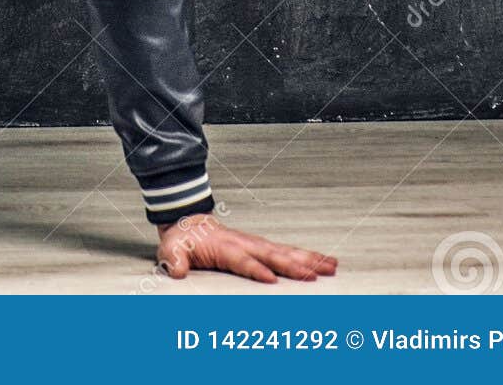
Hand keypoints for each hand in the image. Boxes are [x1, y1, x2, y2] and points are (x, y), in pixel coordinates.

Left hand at [156, 212, 337, 282]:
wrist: (189, 223)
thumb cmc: (184, 240)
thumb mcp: (172, 249)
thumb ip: (174, 259)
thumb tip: (177, 270)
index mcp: (224, 247)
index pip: (242, 260)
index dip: (256, 270)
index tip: (271, 280)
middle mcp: (245, 244)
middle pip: (272, 255)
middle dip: (293, 266)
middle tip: (313, 276)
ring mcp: (256, 244)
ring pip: (285, 252)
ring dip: (308, 259)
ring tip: (330, 266)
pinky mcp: (262, 248)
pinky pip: (287, 252)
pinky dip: (307, 257)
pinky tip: (324, 262)